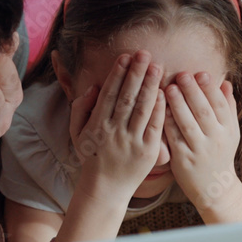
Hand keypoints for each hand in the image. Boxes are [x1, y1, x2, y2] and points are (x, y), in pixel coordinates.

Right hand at [70, 51, 165, 205]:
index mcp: (97, 125)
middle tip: (144, 53)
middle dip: (136, 73)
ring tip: (156, 65)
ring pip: (142, 108)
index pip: (109, 94)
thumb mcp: (77, 133)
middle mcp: (114, 131)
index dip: (118, 74)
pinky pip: (154, 126)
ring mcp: (132, 141)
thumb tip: (93, 87)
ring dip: (149, 85)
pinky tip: (163, 92)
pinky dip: (159, 109)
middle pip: (127, 97)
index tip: (125, 57)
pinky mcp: (148, 151)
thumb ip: (80, 108)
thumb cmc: (92, 157)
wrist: (105, 189)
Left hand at [162, 71, 241, 210]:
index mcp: (228, 130)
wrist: (213, 187)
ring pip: (188, 124)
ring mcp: (199, 151)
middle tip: (182, 74)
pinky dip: (167, 123)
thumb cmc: (219, 153)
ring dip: (178, 105)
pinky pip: (174, 138)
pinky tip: (159, 109)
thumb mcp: (229, 132)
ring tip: (169, 88)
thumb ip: (227, 108)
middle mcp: (215, 140)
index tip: (200, 73)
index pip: (220, 105)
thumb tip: (225, 82)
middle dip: (193, 92)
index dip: (210, 89)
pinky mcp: (183, 160)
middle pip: (204, 112)